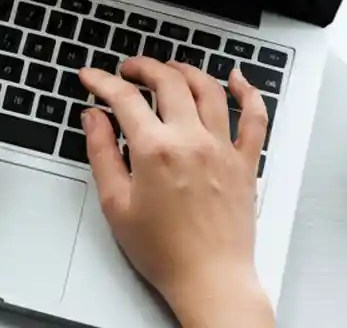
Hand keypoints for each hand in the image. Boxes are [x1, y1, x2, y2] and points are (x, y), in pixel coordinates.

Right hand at [80, 58, 273, 326]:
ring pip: (208, 89)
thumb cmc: (164, 251)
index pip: (123, 98)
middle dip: (143, 67)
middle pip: (168, 81)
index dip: (102, 80)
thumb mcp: (116, 204)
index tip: (91, 77)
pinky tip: (238, 79)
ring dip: (185, 69)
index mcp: (155, 150)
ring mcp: (223, 148)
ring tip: (169, 68)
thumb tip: (94, 118)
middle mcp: (191, 140)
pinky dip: (248, 93)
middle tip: (128, 69)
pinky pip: (254, 118)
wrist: (210, 279)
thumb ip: (102, 153)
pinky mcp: (246, 162)